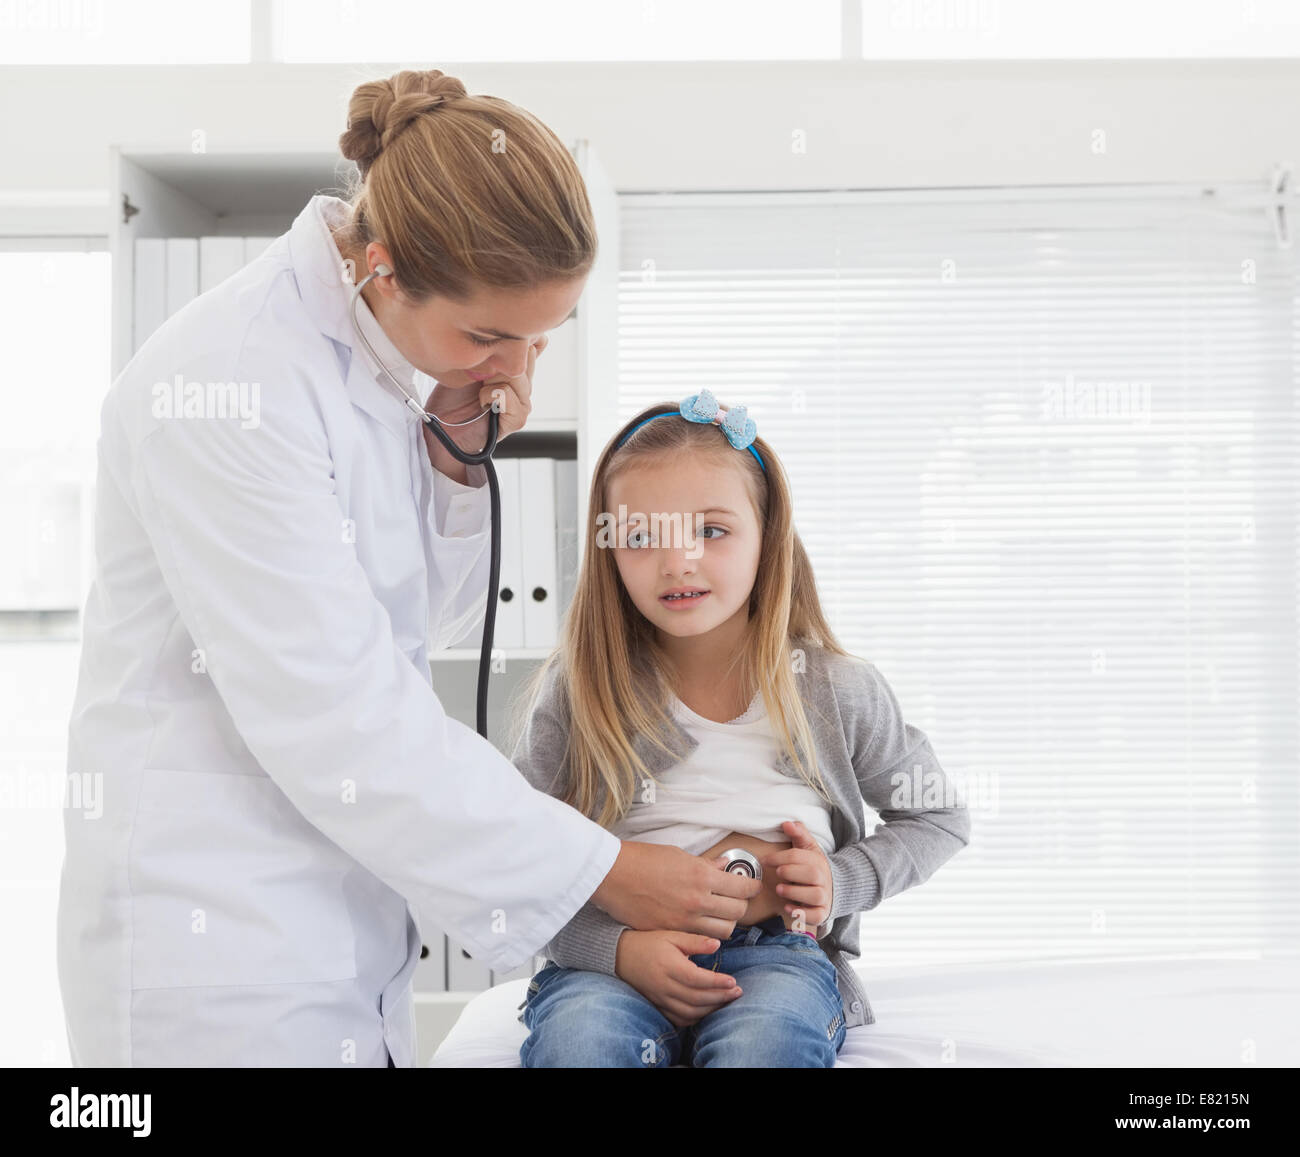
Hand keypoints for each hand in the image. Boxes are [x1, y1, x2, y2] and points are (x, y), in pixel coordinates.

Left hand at [422, 334, 547, 458]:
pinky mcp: (517, 419)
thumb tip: (503, 327)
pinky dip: (490, 396)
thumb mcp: (468, 361)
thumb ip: (490, 346)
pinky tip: (481, 404)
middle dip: (499, 357)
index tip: (491, 345)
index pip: (537, 342)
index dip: (518, 340)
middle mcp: (524, 384)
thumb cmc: (451, 396)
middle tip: (478, 373)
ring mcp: (523, 402)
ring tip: (478, 389)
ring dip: (492, 378)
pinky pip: (507, 394)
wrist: (441, 430)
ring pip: (517, 373)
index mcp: (517, 368)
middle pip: (527, 355)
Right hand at [591, 841, 762, 941]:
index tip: (751, 885)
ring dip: (726, 923)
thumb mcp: (678, 855)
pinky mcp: (671, 932)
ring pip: (723, 932)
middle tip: (736, 899)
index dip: (751, 887)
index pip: (742, 888)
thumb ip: (705, 865)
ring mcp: (684, 920)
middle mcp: (697, 901)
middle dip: (741, 905)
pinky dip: (707, 935)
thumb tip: (723, 866)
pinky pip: (701, 940)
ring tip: (719, 914)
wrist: (611, 875)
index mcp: (702, 876)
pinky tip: (702, 925)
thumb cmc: (642, 859)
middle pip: (738, 913)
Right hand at [614, 929, 742, 1027]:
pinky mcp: (658, 1005)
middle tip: (738, 992)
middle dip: (720, 997)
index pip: (698, 979)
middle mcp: (665, 986)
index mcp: (669, 966)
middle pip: (697, 998)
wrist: (620, 956)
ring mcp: (660, 998)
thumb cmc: (649, 942)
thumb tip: (717, 945)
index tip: (734, 981)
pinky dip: (696, 1017)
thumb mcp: (671, 935)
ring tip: (727, 1000)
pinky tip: (707, 1010)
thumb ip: (695, 941)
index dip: (717, 982)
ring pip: (690, 1011)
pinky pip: (679, 1018)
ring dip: (711, 1009)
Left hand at [762, 820, 833, 934]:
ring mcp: (824, 896)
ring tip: (780, 889)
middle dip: (791, 872)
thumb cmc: (813, 867)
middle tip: (777, 873)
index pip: (799, 856)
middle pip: (812, 874)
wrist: (832, 887)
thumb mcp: (807, 848)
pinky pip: (816, 915)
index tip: (765, 860)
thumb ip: (798, 835)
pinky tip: (789, 907)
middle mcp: (823, 879)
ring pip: (816, 895)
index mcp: (818, 861)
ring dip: (795, 892)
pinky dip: (802, 913)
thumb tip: (787, 823)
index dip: (780, 857)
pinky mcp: (822, 912)